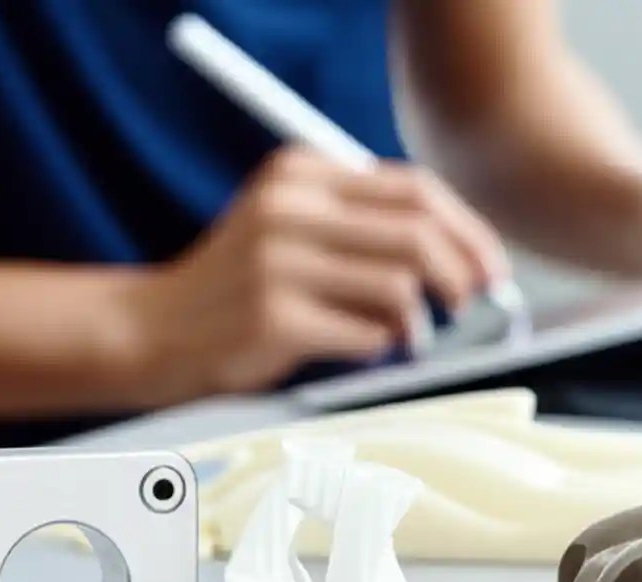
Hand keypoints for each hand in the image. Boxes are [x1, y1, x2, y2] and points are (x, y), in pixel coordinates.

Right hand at [116, 146, 506, 402]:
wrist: (152, 330)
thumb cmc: (237, 287)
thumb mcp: (289, 227)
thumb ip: (361, 225)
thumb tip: (461, 256)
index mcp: (300, 172)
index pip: (414, 189)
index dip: (468, 230)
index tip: (490, 267)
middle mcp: (289, 206)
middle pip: (418, 233)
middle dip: (462, 275)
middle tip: (472, 305)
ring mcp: (278, 261)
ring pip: (400, 287)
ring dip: (416, 321)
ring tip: (402, 336)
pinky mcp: (274, 317)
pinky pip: (367, 335)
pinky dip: (378, 348)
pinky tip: (356, 350)